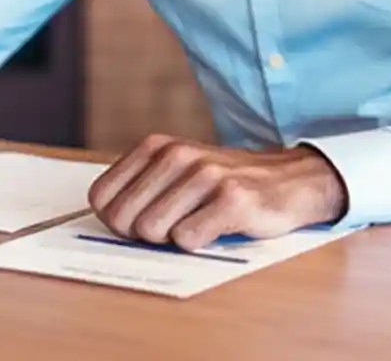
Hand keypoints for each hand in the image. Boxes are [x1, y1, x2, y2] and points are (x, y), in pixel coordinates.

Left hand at [88, 134, 346, 250]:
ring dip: (172, 239)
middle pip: (123, 218)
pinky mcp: (232, 200)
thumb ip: (139, 189)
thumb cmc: (223, 184)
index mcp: (155, 146)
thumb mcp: (175, 172)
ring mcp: (205, 175)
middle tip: (173, 226)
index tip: (139, 221)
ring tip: (197, 223)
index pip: (101, 197)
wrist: (289, 180)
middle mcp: (176, 155)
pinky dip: (198, 244)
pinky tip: (217, 228)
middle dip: (141, 234)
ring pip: (151, 230)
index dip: (115, 220)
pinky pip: (187, 240)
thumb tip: (105, 222)